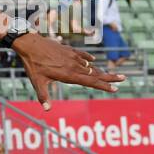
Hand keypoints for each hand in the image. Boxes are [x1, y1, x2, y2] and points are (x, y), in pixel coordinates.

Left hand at [10, 32, 124, 108]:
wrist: (30, 44)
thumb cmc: (33, 65)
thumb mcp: (37, 82)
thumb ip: (43, 96)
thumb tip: (47, 110)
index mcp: (69, 74)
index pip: (90, 82)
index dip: (103, 86)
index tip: (115, 89)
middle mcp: (74, 65)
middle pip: (95, 73)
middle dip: (110, 77)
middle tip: (124, 79)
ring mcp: (72, 56)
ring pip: (90, 65)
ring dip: (100, 70)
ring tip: (110, 74)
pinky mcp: (69, 50)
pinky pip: (82, 55)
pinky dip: (88, 59)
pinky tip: (92, 61)